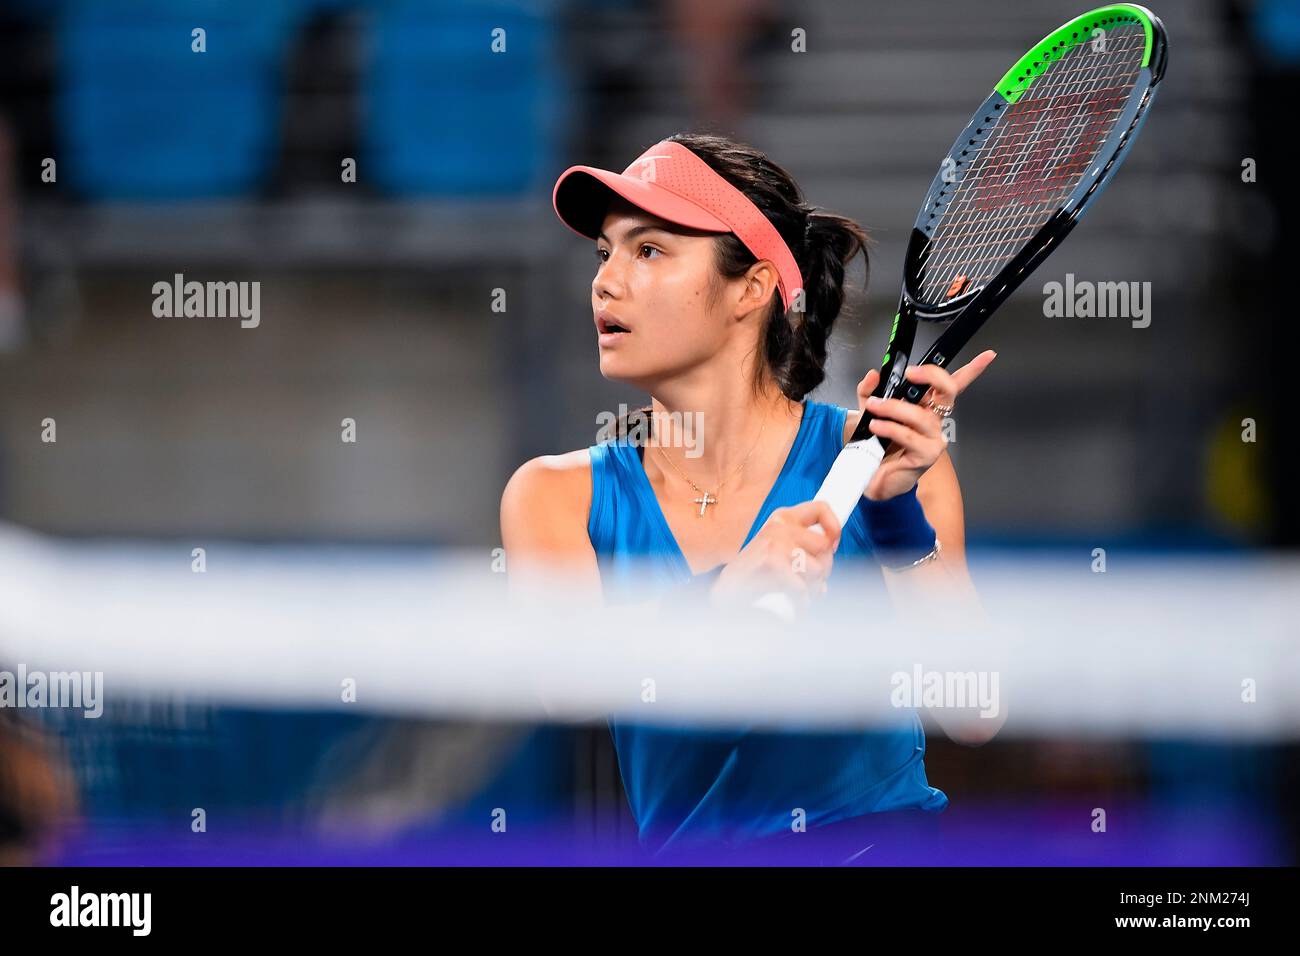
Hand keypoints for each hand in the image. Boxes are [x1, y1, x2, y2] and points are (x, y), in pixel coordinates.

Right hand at [711, 501, 840, 608]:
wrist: (727, 591)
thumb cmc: (755, 573)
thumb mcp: (779, 549)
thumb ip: (803, 548)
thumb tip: (828, 561)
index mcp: (783, 517)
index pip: (821, 508)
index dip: (834, 527)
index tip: (833, 545)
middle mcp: (780, 525)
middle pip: (825, 546)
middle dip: (823, 569)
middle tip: (810, 581)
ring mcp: (776, 542)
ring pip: (818, 569)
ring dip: (813, 587)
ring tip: (798, 593)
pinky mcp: (772, 562)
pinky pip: (803, 587)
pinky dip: (801, 602)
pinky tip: (794, 604)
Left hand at [854, 350, 996, 500]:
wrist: (874, 477)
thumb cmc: (878, 444)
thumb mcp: (870, 411)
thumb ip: (869, 391)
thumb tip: (874, 375)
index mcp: (927, 406)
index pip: (954, 385)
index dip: (973, 370)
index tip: (987, 356)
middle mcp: (935, 420)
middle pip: (947, 391)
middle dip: (931, 376)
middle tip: (910, 373)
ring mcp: (934, 437)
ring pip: (920, 415)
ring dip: (894, 407)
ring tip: (875, 407)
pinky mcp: (926, 454)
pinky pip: (908, 436)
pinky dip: (890, 428)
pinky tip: (877, 426)